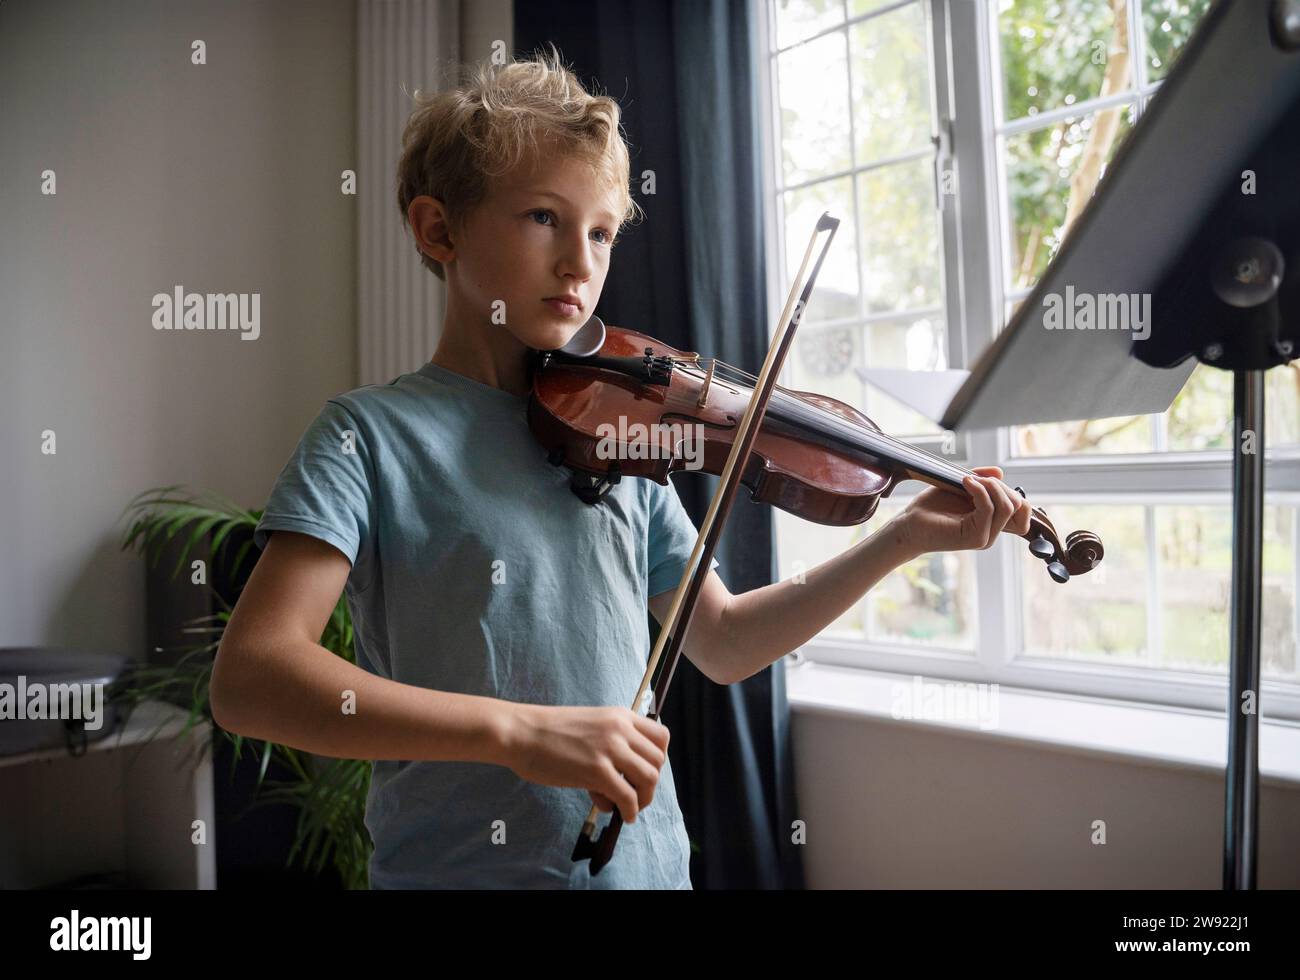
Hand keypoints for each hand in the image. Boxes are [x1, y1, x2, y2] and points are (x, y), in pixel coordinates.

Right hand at [503, 703, 669, 823]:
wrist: (520, 732)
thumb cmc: (547, 732)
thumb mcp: (589, 725)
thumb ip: (609, 745)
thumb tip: (619, 783)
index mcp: (619, 715)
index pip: (661, 736)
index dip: (657, 758)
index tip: (643, 772)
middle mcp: (620, 729)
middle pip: (658, 760)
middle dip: (651, 782)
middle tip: (636, 794)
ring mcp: (610, 749)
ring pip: (649, 778)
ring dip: (644, 799)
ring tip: (630, 808)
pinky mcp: (597, 771)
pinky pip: (628, 797)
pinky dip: (630, 811)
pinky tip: (622, 815)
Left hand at [891, 465, 1031, 557]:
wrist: (909, 523)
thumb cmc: (931, 507)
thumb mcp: (960, 487)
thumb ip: (981, 480)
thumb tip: (1000, 472)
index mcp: (992, 521)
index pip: (1023, 509)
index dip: (1012, 491)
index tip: (988, 481)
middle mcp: (992, 531)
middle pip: (1019, 505)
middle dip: (1000, 486)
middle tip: (976, 478)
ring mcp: (985, 537)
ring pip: (1007, 507)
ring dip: (990, 486)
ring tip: (969, 480)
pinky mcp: (976, 538)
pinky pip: (989, 509)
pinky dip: (980, 491)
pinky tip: (965, 483)